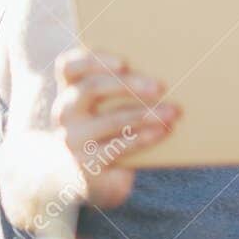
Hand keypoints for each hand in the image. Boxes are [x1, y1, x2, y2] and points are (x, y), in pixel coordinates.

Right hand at [51, 48, 178, 209]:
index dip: (95, 60)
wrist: (84, 178)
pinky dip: (143, 137)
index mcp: (70, 90)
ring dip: (146, 114)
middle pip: (91, 88)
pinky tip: (162, 132)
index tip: (125, 62)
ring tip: (173, 112)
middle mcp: (66, 112)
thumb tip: (162, 78)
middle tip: (161, 86)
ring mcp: (73, 139)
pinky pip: (117, 147)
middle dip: (128, 84)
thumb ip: (123, 90)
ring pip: (111, 119)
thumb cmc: (105, 132)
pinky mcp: (86, 164)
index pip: (70, 67)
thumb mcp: (106, 109)